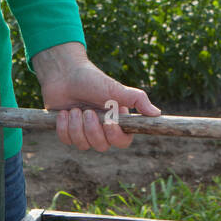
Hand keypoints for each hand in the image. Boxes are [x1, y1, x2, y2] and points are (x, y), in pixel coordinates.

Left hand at [34, 43, 160, 151]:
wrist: (65, 73)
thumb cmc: (93, 80)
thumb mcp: (116, 89)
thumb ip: (137, 100)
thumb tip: (157, 113)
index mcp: (116, 121)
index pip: (122, 142)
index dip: (115, 136)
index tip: (108, 121)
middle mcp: (101, 129)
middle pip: (101, 146)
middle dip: (92, 129)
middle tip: (87, 111)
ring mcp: (84, 132)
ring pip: (83, 145)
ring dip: (76, 126)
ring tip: (74, 109)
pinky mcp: (67, 132)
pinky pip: (66, 141)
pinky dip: (63, 126)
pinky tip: (63, 112)